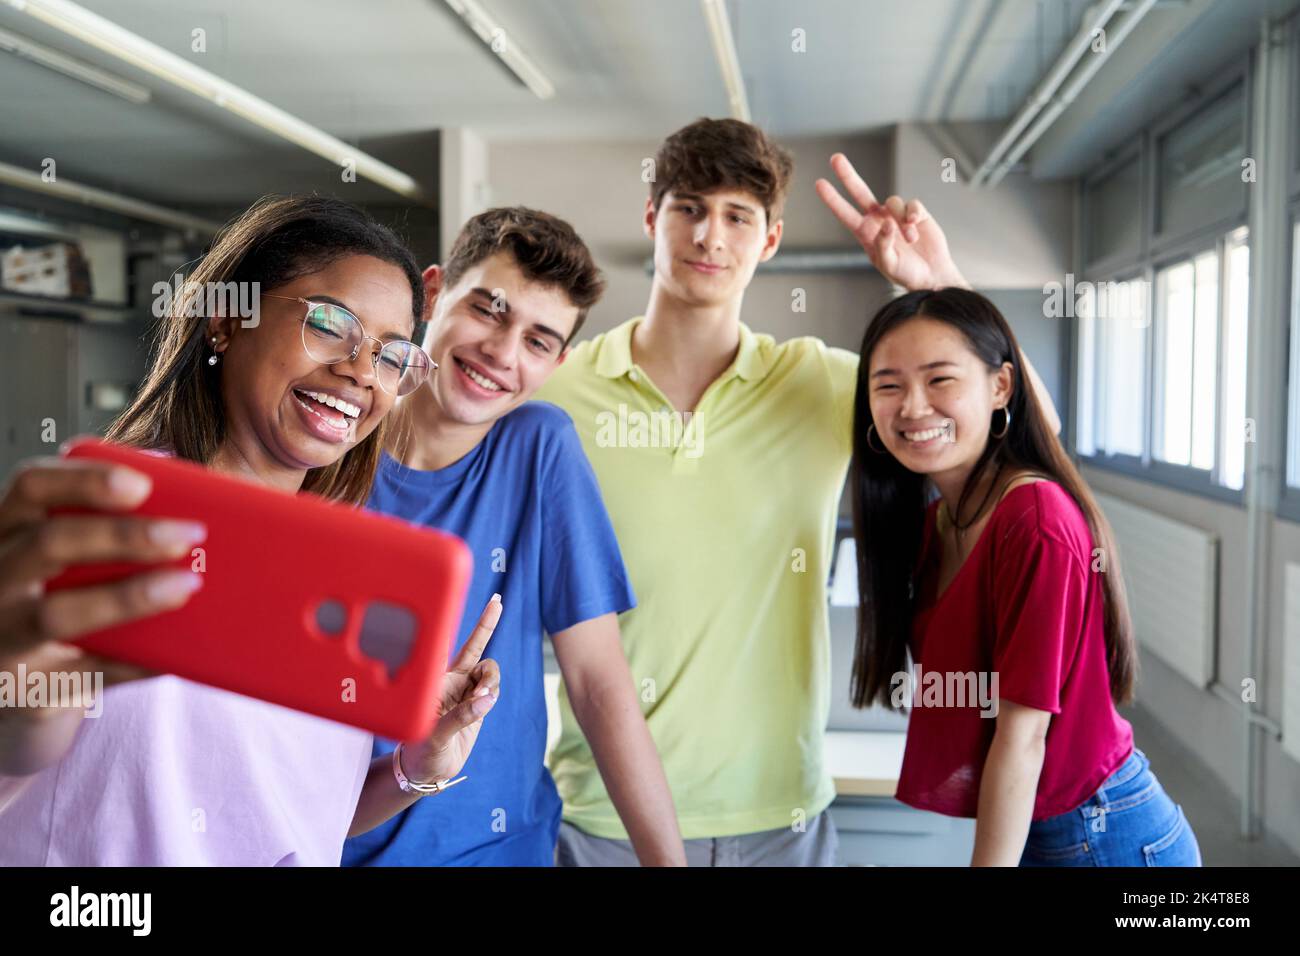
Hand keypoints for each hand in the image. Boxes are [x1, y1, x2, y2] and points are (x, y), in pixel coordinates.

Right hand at [0, 455, 203, 766]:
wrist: (27, 677)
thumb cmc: (69, 593)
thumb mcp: (75, 557)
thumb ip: (116, 528)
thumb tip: (199, 502)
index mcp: (7, 529)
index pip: (31, 487)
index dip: (84, 480)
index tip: (141, 484)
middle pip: (50, 544)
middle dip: (123, 536)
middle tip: (188, 535)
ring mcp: (3, 635)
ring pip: (58, 613)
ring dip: (129, 596)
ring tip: (186, 586)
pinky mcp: (27, 687)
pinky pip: (89, 670)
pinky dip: (139, 658)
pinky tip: (181, 648)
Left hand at [401, 594, 501, 784]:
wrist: (427, 771)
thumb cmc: (420, 751)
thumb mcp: (434, 736)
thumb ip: (461, 717)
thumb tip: (487, 699)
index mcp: (434, 681)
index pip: (451, 646)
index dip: (467, 626)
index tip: (489, 603)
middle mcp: (450, 681)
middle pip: (475, 648)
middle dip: (486, 626)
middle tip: (498, 603)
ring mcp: (465, 692)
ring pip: (489, 671)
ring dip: (491, 680)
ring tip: (484, 699)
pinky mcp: (478, 705)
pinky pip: (492, 690)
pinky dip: (492, 694)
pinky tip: (485, 704)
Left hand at [815, 153, 968, 291]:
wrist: (931, 275)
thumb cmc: (906, 273)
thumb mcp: (888, 264)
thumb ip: (883, 245)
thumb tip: (885, 225)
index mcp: (866, 233)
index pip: (846, 213)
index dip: (833, 199)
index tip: (819, 184)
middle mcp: (878, 220)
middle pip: (860, 192)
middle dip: (848, 175)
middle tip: (835, 157)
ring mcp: (896, 214)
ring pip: (893, 201)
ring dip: (902, 220)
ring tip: (911, 240)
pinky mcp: (916, 212)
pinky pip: (912, 204)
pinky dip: (914, 214)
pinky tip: (916, 226)